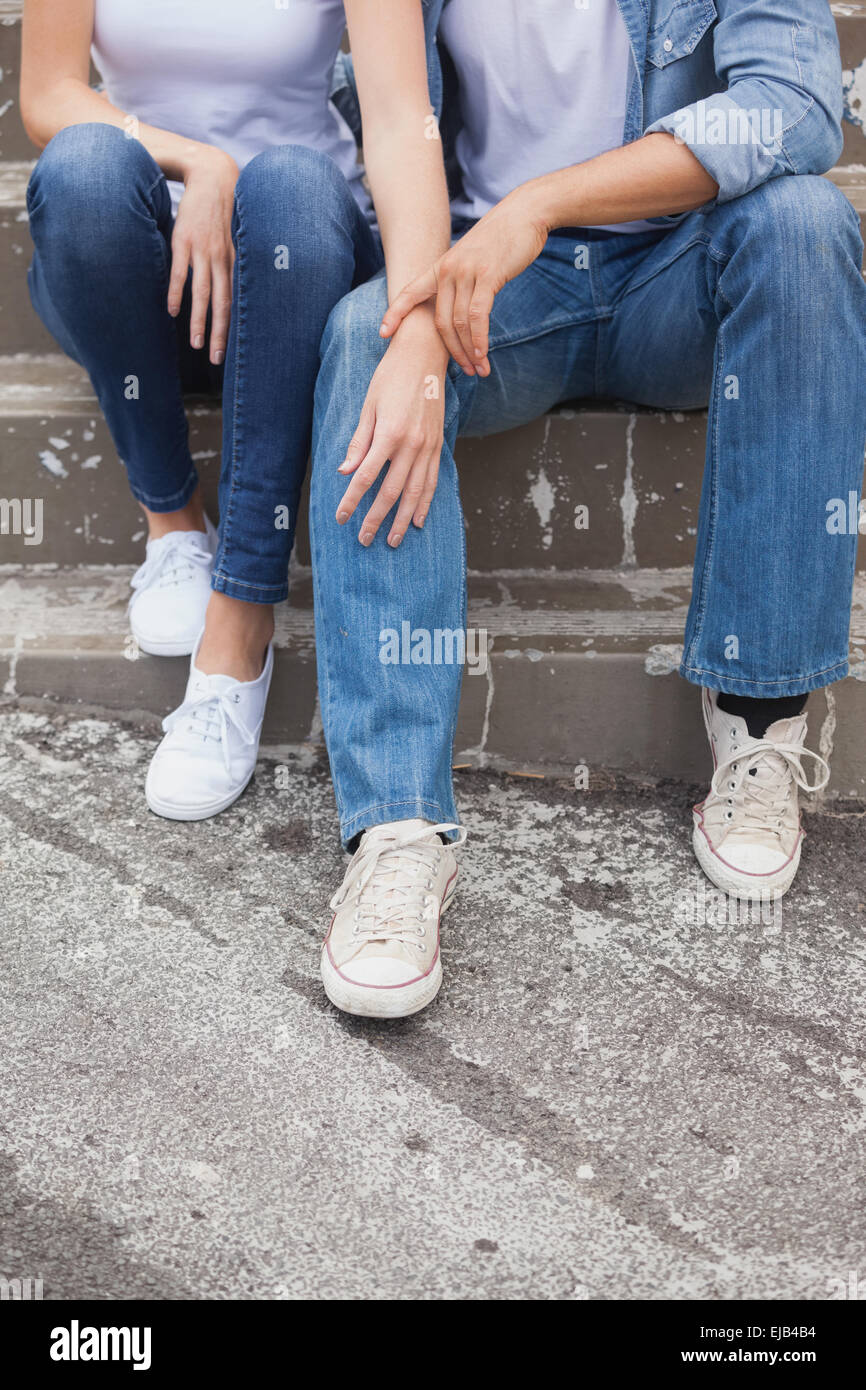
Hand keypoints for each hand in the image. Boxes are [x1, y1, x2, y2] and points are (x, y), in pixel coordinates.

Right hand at [167, 146, 238, 365]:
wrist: (212, 175)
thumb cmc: (226, 210)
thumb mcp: (238, 237)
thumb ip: (237, 262)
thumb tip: (239, 287)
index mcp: (236, 261)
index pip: (236, 302)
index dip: (234, 328)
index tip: (231, 351)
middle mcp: (222, 259)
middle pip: (222, 304)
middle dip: (219, 333)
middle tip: (216, 359)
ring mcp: (202, 250)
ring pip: (201, 293)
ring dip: (199, 321)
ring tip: (196, 343)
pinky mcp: (183, 240)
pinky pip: (179, 272)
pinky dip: (175, 292)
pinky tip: (171, 311)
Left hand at [336, 307, 447, 546]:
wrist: (425, 355)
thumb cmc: (391, 377)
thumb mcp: (369, 406)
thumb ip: (359, 442)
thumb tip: (345, 472)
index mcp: (389, 434)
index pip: (365, 477)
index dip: (352, 501)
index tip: (341, 518)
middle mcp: (411, 444)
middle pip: (390, 492)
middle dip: (376, 519)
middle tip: (365, 540)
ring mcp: (428, 447)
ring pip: (414, 493)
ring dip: (401, 519)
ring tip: (392, 540)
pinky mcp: (438, 445)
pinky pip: (432, 481)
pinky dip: (425, 503)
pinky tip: (417, 520)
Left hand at [378, 187, 549, 375]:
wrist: (524, 214)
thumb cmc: (501, 241)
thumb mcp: (473, 259)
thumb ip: (462, 282)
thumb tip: (461, 310)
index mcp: (440, 267)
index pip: (410, 291)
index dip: (395, 313)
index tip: (383, 333)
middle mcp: (448, 270)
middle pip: (440, 322)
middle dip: (452, 351)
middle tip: (466, 371)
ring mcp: (466, 272)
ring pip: (460, 322)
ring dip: (469, 351)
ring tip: (479, 369)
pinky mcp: (488, 276)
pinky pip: (478, 315)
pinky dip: (479, 338)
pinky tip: (483, 353)